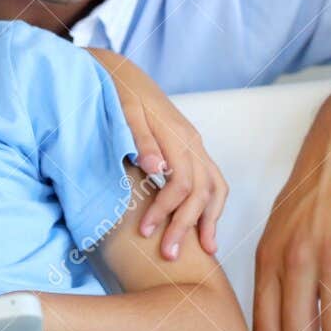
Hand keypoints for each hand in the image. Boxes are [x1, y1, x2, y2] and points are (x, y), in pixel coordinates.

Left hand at [88, 50, 227, 259]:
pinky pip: (213, 181)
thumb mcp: (122, 113)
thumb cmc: (116, 94)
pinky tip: (205, 228)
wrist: (120, 74)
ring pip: (215, 187)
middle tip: (168, 256)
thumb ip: (139, 140)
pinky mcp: (192, 149)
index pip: (182, 184)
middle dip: (186, 225)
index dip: (166, 211)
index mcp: (177, 135)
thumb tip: (155, 168)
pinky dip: (212, 206)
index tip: (146, 233)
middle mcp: (192, 142)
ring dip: (208, 220)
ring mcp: (195, 145)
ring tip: (204, 251)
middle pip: (201, 191)